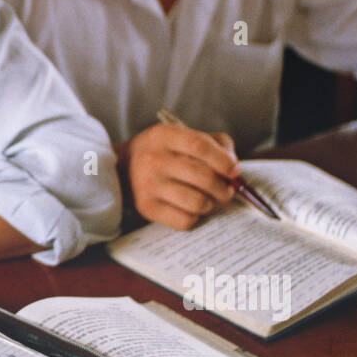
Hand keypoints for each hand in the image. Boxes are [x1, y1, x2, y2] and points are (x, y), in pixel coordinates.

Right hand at [122, 122, 238, 229]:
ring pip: (198, 202)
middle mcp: (153, 159)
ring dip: (211, 203)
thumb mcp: (181, 136)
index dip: (223, 160)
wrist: (123, 169)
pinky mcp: (147, 208)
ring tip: (209, 199)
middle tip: (226, 189)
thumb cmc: (162, 153)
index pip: (199, 145)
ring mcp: (148, 185)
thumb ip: (213, 143)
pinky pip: (185, 220)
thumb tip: (233, 167)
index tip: (234, 170)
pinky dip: (195, 217)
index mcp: (163, 136)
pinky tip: (190, 208)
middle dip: (224, 187)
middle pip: (203, 177)